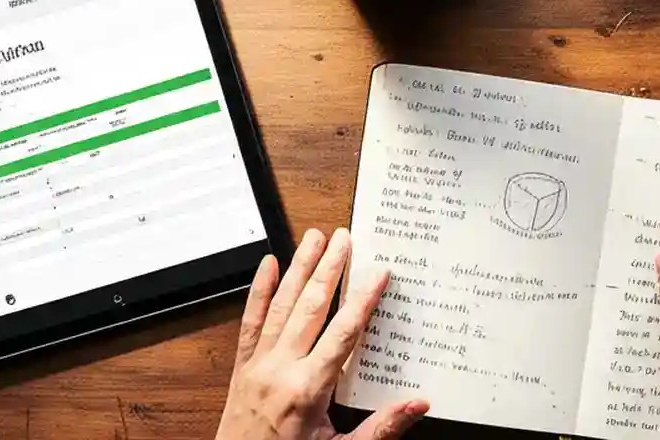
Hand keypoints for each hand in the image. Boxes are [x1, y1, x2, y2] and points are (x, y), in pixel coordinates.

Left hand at [216, 228, 429, 439]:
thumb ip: (380, 428)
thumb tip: (417, 405)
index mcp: (308, 390)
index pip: (343, 334)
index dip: (363, 300)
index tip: (378, 273)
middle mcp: (280, 369)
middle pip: (311, 307)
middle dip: (330, 269)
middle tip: (345, 237)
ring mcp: (258, 365)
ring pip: (282, 306)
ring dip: (299, 268)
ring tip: (313, 238)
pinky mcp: (242, 367)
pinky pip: (251, 322)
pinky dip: (260, 291)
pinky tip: (268, 265)